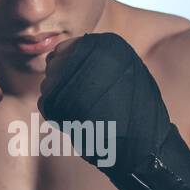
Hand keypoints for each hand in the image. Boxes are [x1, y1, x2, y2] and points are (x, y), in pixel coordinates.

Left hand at [37, 32, 189, 189]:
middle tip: (77, 102)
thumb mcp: (129, 74)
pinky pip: (47, 103)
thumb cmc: (139, 113)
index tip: (76, 82)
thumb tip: (69, 58)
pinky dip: (56, 115)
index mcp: (106, 44)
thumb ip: (102, 63)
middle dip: (61, 82)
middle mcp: (86, 54)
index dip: (68, 66)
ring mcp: (71, 76)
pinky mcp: (59, 100)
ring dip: (59, 99)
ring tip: (81, 114)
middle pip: (55, 64)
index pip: (67, 48)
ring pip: (49, 84)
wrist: (142, 144)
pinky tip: (75, 124)